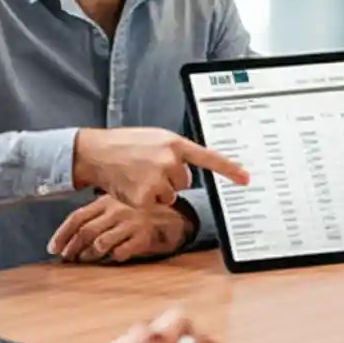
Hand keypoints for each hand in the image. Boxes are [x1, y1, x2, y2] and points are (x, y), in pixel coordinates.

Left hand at [47, 196, 192, 263]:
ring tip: (86, 260)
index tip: (53, 248)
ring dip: (90, 255)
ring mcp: (130, 222)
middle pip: (86, 231)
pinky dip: (114, 257)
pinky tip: (114, 258)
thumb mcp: (116, 206)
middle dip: (73, 248)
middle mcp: (116, 210)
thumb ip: (97, 215)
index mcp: (106, 201)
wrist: (173, 215)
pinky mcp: (143, 236)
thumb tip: (69, 236)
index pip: (77, 217)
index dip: (62, 234)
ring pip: (101, 242)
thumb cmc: (139, 214)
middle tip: (68, 259)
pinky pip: (122, 251)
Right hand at [74, 128, 249, 206]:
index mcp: (175, 143)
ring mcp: (157, 180)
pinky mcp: (145, 197)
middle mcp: (169, 161)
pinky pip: (156, 204)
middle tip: (149, 166)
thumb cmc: (127, 145)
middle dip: (169, 177)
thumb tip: (192, 165)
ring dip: (157, 189)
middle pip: (184, 181)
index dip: (229, 170)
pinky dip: (145, 199)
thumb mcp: (156, 138)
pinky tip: (133, 185)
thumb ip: (176, 150)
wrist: (97, 152)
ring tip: (138, 174)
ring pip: (171, 195)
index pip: (209, 158)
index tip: (246, 179)